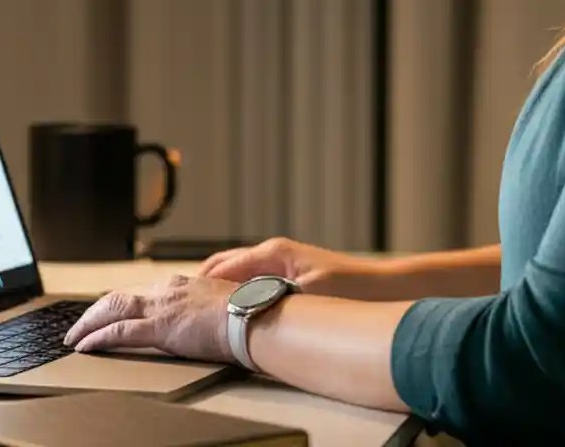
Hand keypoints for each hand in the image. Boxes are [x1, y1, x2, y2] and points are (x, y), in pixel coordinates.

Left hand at [63, 275, 237, 363]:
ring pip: (111, 310)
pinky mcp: (160, 326)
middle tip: (79, 326)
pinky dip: (98, 338)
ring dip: (88, 324)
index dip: (119, 304)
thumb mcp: (221, 305)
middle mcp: (166, 290)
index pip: (140, 293)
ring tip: (74, 337)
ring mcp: (161, 306)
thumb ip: (204, 308)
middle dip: (95, 312)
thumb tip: (205, 318)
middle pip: (118, 298)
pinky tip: (86, 346)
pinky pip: (119, 332)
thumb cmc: (247, 314)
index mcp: (180, 285)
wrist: (255, 317)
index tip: (107, 313)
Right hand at [198, 237, 371, 295]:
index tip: (181, 302)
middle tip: (180, 306)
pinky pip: (250, 282)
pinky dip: (234, 293)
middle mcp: (273, 253)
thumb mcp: (304, 292)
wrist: (383, 288)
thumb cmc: (351, 288)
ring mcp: (280, 263)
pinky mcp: (289, 276)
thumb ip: (267, 294)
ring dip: (217, 289)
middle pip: (222, 265)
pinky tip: (230, 312)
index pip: (222, 267)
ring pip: (235, 274)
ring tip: (198, 310)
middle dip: (201, 284)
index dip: (200, 286)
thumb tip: (235, 302)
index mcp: (272, 252)